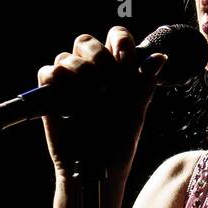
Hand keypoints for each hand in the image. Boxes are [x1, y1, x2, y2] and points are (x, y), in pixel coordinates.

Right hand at [36, 28, 167, 181]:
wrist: (97, 170)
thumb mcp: (135, 113)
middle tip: (107, 79)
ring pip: (65, 56)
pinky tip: (71, 102)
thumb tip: (160, 58)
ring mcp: (69, 83)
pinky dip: (57, 81)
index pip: (116, 37)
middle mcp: (91, 72)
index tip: (126, 58)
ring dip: (79, 72)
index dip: (120, 41)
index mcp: (116, 70)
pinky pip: (47, 73)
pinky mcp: (48, 96)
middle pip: (85, 40)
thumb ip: (143, 83)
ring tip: (90, 97)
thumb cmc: (119, 142)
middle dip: (97, 55)